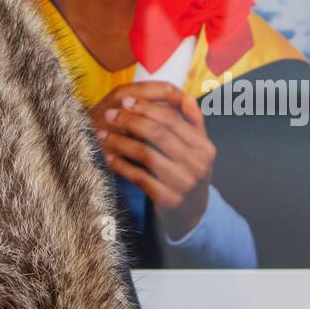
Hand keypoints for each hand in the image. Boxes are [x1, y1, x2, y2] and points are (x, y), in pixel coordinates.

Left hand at [89, 80, 216, 240]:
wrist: (192, 212)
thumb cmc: (190, 171)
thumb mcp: (198, 148)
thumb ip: (193, 123)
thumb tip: (186, 97)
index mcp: (205, 147)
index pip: (172, 119)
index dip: (147, 107)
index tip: (126, 101)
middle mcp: (197, 165)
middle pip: (158, 134)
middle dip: (130, 121)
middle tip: (110, 115)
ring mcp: (183, 184)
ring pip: (146, 154)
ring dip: (121, 142)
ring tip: (104, 134)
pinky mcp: (168, 200)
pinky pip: (139, 177)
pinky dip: (122, 165)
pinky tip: (109, 156)